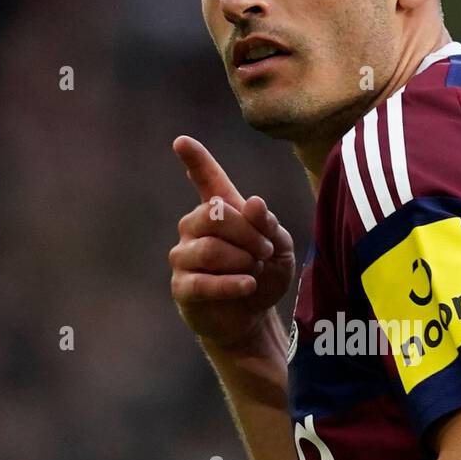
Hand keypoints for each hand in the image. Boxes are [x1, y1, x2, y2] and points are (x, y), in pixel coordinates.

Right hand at [169, 136, 295, 349]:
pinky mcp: (182, 287)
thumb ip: (268, 224)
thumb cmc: (263, 274)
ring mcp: (184, 256)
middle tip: (265, 251)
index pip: (207, 179)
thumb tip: (253, 203)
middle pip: (214, 215)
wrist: (253, 317)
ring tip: (254, 272)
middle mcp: (195, 228)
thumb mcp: (278, 247)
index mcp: (219, 211)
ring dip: (242, 260)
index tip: (182, 141)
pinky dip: (231, 283)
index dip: (196, 160)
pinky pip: (202, 281)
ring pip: (209, 248)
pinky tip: (248, 286)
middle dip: (248, 233)